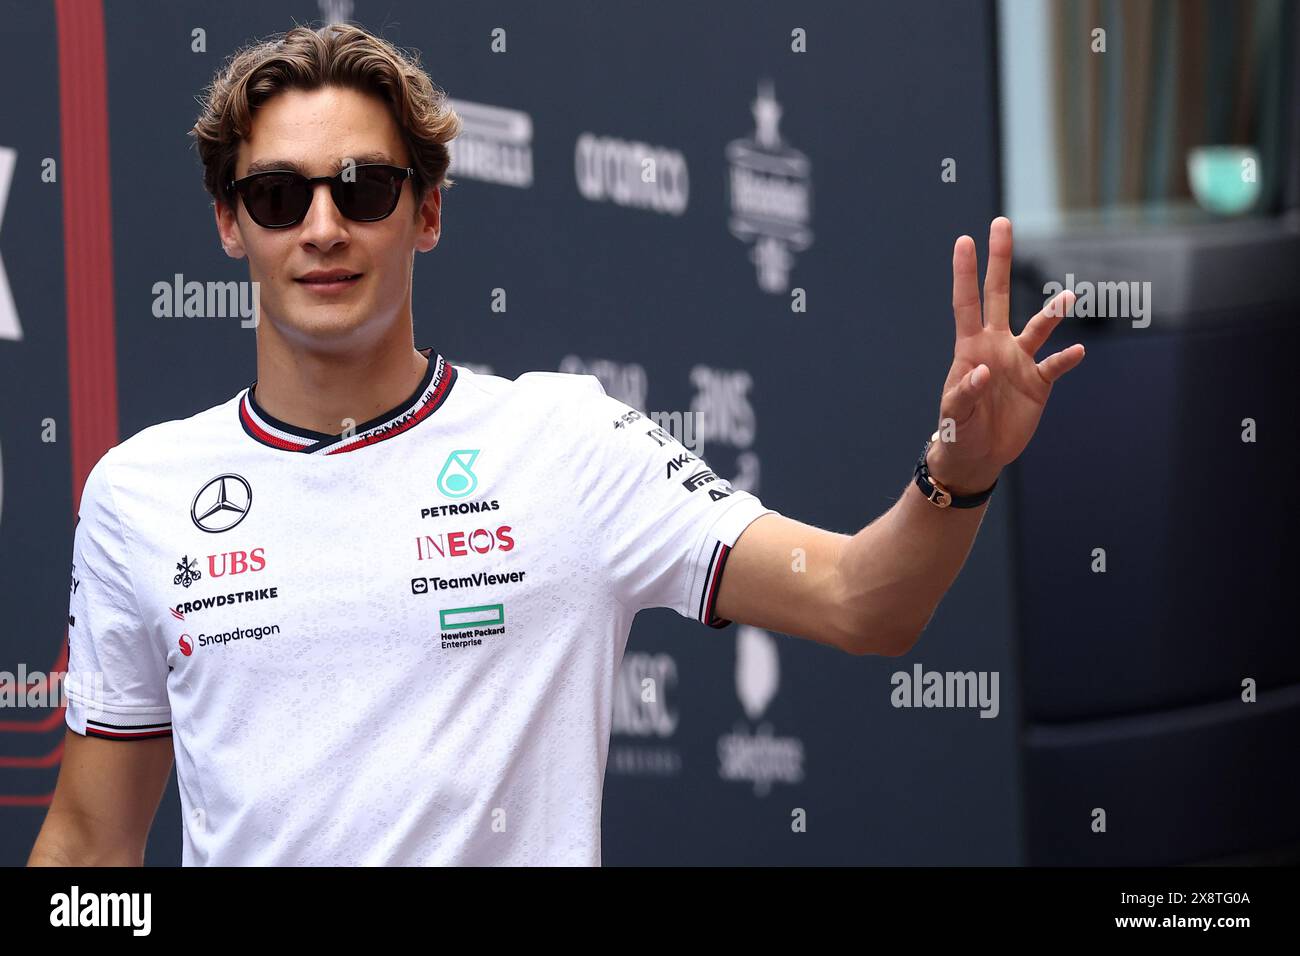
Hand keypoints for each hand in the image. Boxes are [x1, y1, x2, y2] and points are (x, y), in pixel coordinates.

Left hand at [927, 216, 1083, 494]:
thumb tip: (983, 371)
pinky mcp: (1039, 383)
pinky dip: (1067, 358)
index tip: (964, 240)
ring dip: (1052, 312)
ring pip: (1038, 327)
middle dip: (1000, 260)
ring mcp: (1019, 362)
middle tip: (1002, 223)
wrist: (978, 455)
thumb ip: (966, 393)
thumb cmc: (959, 431)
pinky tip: (1076, 351)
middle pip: (999, 295)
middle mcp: (996, 346)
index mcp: (971, 348)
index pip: (967, 303)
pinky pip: (1056, 365)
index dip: (965, 273)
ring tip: (1067, 297)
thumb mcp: (956, 414)